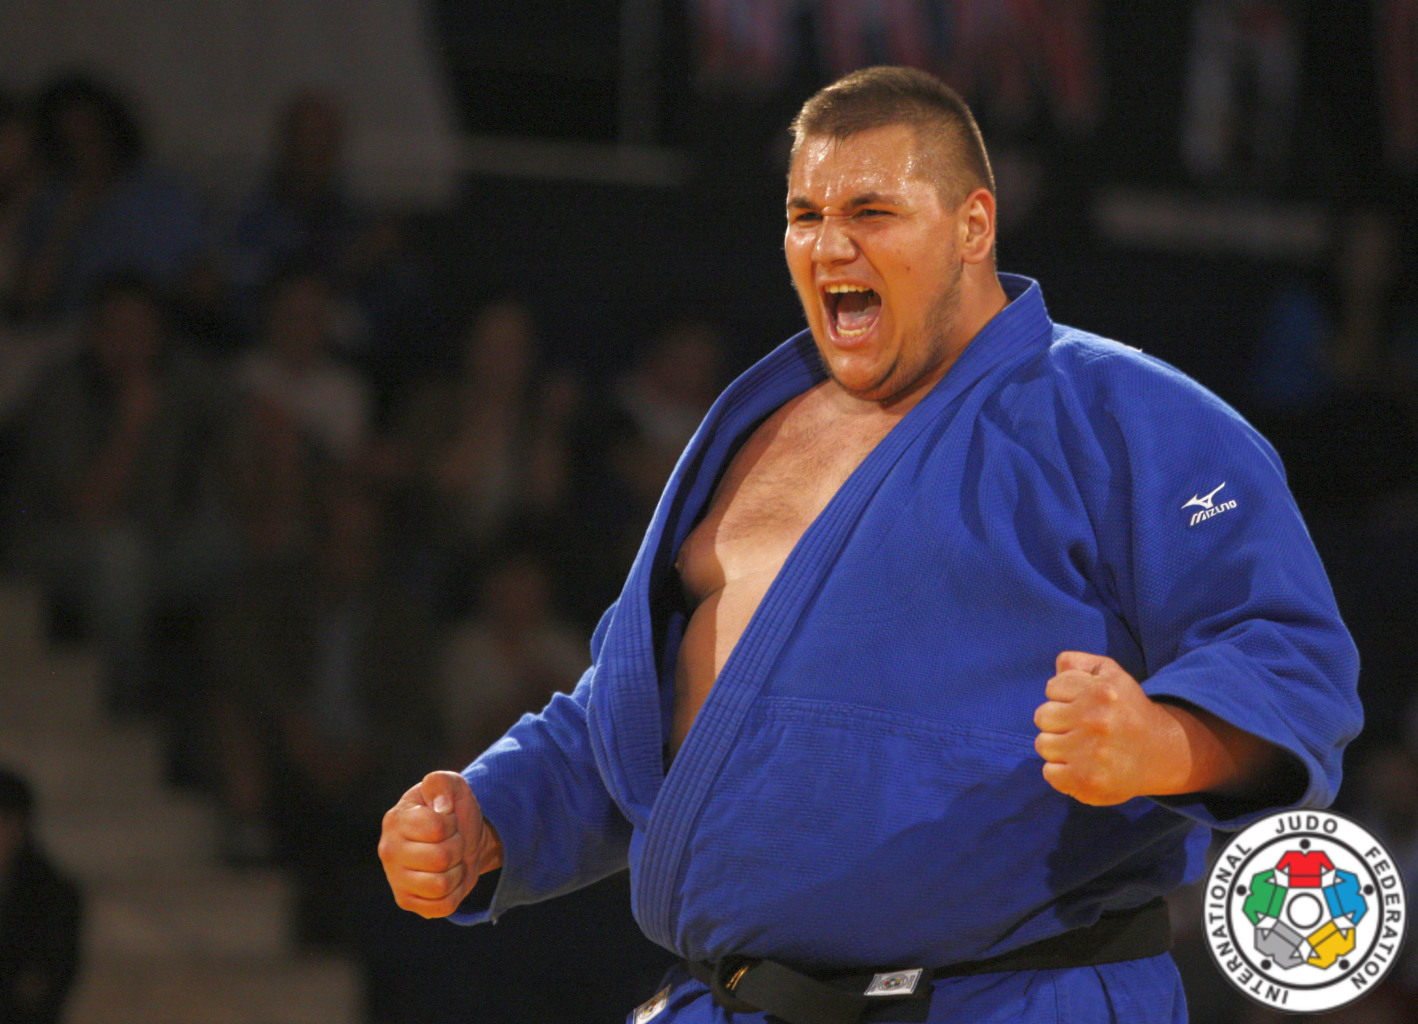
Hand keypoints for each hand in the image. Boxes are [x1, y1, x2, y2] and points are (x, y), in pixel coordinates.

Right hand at [378, 770, 501, 917]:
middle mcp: (388, 850)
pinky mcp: (406, 901)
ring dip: (456, 872)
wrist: (461, 837)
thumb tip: (441, 807)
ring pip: (441, 885)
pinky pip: (443, 907)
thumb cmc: (451, 810)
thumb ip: (442, 783)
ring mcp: (395, 879)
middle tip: (451, 841)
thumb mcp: (451, 785)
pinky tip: (447, 879)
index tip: (448, 819)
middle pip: (441, 858)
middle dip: (457, 847)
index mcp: (395, 819)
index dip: (452, 823)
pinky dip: (454, 893)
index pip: (437, 827)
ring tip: (449, 860)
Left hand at [1033, 651, 1185, 805]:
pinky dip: (1060, 772)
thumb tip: (1056, 668)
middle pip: (1042, 716)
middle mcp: (1097, 721)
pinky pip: (1049, 772)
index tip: (1082, 705)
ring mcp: (1091, 753)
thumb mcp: (1111, 674)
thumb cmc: (1127, 710)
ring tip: (1081, 748)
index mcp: (1102, 692)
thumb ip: (1078, 663)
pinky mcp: (1086, 781)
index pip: (1052, 687)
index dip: (1064, 696)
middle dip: (1058, 721)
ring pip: (1043, 744)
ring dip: (1057, 747)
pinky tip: (1081, 766)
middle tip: (1081, 728)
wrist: (1162, 754)